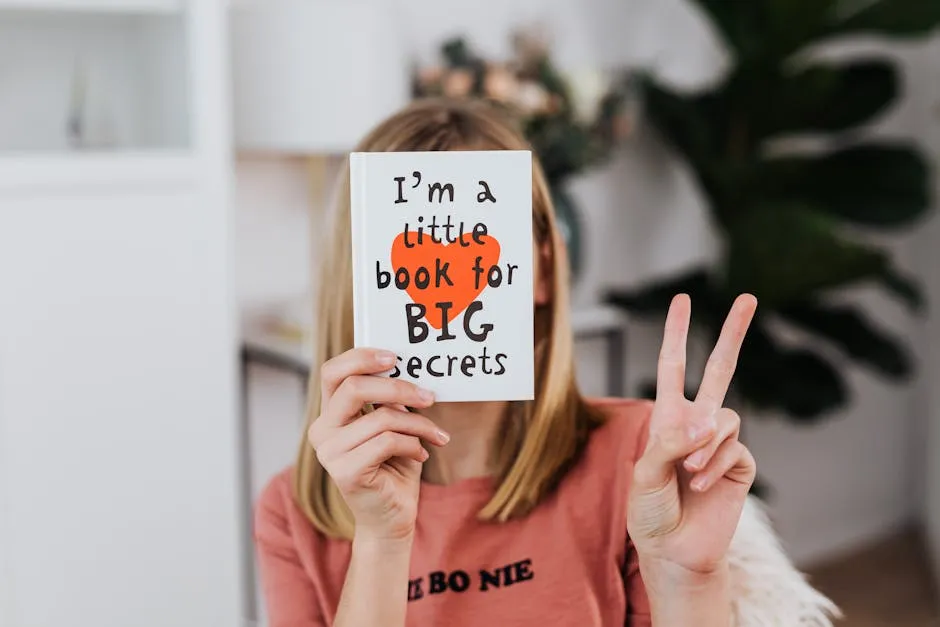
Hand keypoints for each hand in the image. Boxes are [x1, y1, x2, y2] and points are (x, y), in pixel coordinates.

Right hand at [307, 348, 449, 541]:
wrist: (391, 519)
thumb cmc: (393, 468)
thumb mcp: (392, 426)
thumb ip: (388, 400)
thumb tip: (404, 369)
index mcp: (330, 414)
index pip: (332, 372)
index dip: (361, 357)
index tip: (394, 356)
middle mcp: (322, 430)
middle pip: (354, 387)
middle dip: (399, 387)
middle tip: (429, 396)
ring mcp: (330, 452)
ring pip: (382, 417)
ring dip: (419, 424)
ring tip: (436, 435)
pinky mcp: (346, 472)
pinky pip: (388, 442)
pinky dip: (413, 444)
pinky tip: (421, 456)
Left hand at [628, 294, 757, 577]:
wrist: (674, 551)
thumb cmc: (650, 511)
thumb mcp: (645, 473)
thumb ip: (671, 442)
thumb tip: (708, 422)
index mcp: (668, 416)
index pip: (674, 366)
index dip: (676, 333)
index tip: (682, 299)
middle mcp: (697, 423)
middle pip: (720, 368)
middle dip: (732, 333)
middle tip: (748, 297)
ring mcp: (721, 442)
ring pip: (726, 418)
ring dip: (705, 445)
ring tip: (687, 474)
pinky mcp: (740, 465)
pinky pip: (735, 448)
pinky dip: (715, 465)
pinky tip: (701, 485)